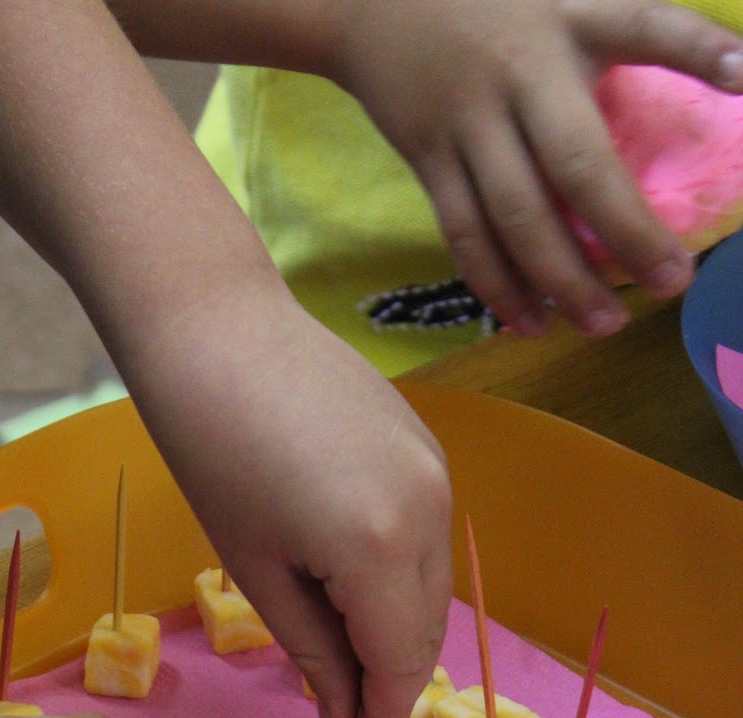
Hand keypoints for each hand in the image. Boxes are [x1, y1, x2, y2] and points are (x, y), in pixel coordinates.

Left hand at [130, 285, 452, 717]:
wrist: (220, 333)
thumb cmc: (213, 454)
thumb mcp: (257, 571)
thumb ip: (312, 651)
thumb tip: (341, 716)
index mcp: (379, 552)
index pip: (399, 663)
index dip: (385, 716)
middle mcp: (429, 514)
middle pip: (426, 630)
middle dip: (394, 682)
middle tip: (352, 716)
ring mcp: (438, 475)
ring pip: (434, 588)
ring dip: (399, 633)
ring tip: (348, 657)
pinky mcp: (429, 448)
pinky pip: (430, 541)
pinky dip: (404, 582)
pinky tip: (359, 592)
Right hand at [330, 0, 742, 334]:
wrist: (369, 1)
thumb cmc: (486, 3)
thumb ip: (610, 32)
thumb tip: (709, 78)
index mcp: (567, 18)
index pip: (644, 25)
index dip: (697, 49)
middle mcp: (521, 72)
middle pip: (577, 166)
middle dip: (626, 232)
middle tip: (669, 282)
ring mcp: (469, 121)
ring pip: (518, 218)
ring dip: (562, 280)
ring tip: (604, 324)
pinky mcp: (429, 158)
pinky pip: (465, 234)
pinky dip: (498, 285)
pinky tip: (530, 323)